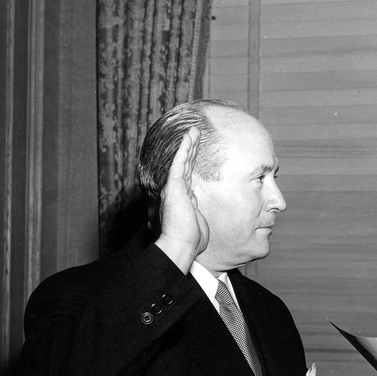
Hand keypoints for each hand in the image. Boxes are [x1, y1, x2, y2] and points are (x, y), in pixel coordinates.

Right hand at [155, 127, 207, 272]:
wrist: (181, 244)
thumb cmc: (192, 240)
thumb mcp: (200, 224)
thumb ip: (201, 215)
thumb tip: (202, 215)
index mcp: (183, 199)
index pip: (188, 177)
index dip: (192, 164)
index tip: (197, 154)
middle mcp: (177, 191)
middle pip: (185, 165)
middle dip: (191, 149)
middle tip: (195, 135)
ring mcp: (174, 187)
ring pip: (182, 160)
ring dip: (189, 144)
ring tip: (194, 130)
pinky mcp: (174, 185)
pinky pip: (179, 161)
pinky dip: (184, 147)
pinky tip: (189, 136)